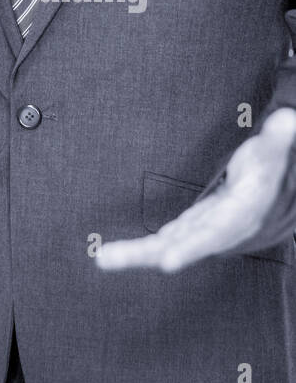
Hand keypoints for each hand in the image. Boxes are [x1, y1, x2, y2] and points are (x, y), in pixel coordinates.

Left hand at [96, 108, 295, 272]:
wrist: (280, 187)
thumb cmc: (275, 165)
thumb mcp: (275, 151)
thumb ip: (277, 139)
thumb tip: (288, 120)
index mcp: (244, 214)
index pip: (216, 233)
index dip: (192, 248)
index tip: (166, 262)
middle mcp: (224, 230)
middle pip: (182, 245)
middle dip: (146, 254)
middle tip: (106, 259)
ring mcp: (207, 230)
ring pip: (169, 244)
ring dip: (137, 253)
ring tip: (104, 258)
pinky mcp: (197, 226)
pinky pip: (168, 239)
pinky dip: (146, 246)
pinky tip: (121, 253)